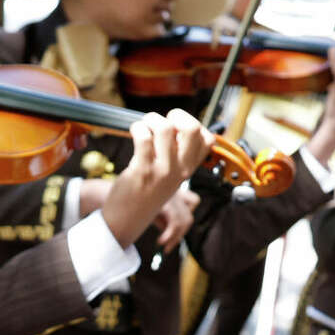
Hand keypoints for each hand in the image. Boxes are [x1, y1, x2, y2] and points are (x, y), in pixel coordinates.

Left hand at [94, 109, 213, 246]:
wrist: (127, 219)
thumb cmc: (146, 192)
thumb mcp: (170, 176)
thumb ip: (177, 155)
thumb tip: (174, 124)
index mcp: (189, 169)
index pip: (208, 139)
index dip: (193, 124)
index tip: (176, 127)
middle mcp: (180, 170)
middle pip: (192, 129)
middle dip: (176, 115)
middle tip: (161, 122)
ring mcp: (162, 171)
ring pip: (165, 128)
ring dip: (151, 120)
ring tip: (144, 126)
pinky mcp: (142, 170)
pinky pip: (143, 137)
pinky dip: (137, 128)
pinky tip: (134, 132)